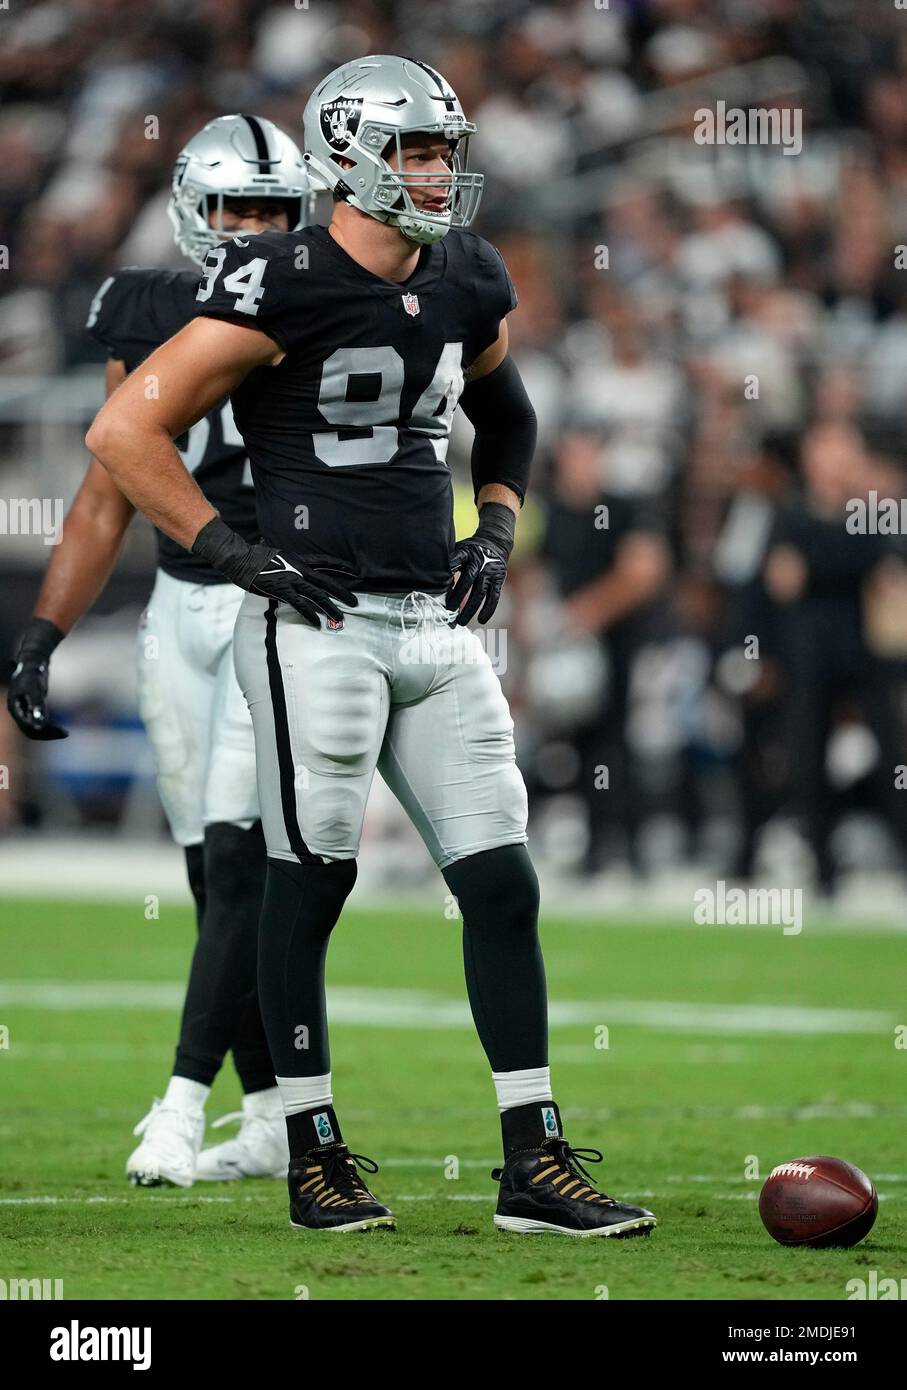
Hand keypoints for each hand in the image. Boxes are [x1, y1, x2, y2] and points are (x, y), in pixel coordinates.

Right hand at [8, 654, 67, 739]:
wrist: (33, 664)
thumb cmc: (33, 673)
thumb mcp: (35, 688)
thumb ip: (37, 705)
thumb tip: (41, 723)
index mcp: (14, 706)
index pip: (25, 724)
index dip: (39, 729)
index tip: (55, 731)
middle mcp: (18, 712)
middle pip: (30, 730)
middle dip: (46, 733)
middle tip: (65, 733)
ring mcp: (24, 712)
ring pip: (35, 730)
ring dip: (49, 733)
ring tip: (66, 733)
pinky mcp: (32, 712)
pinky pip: (40, 725)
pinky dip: (50, 728)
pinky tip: (61, 730)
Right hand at [191, 517, 358, 627]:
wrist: (241, 558)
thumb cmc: (255, 555)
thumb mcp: (276, 552)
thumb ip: (286, 558)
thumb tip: (287, 555)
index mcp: (299, 559)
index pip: (326, 562)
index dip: (342, 566)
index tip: (356, 571)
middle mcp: (299, 569)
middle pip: (326, 581)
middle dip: (342, 592)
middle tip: (355, 602)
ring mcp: (291, 580)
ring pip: (317, 595)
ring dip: (330, 607)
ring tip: (341, 617)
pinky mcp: (282, 591)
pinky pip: (300, 605)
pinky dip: (310, 614)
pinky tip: (318, 623)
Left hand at [445, 536, 508, 624]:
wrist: (495, 543)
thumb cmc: (471, 550)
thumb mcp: (460, 549)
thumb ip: (450, 561)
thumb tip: (432, 575)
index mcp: (467, 554)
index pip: (455, 566)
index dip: (447, 579)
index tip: (439, 591)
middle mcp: (480, 564)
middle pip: (467, 583)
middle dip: (457, 599)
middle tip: (448, 613)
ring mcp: (490, 573)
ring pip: (479, 594)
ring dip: (470, 609)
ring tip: (461, 622)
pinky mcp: (499, 580)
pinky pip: (494, 597)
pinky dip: (488, 610)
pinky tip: (481, 620)